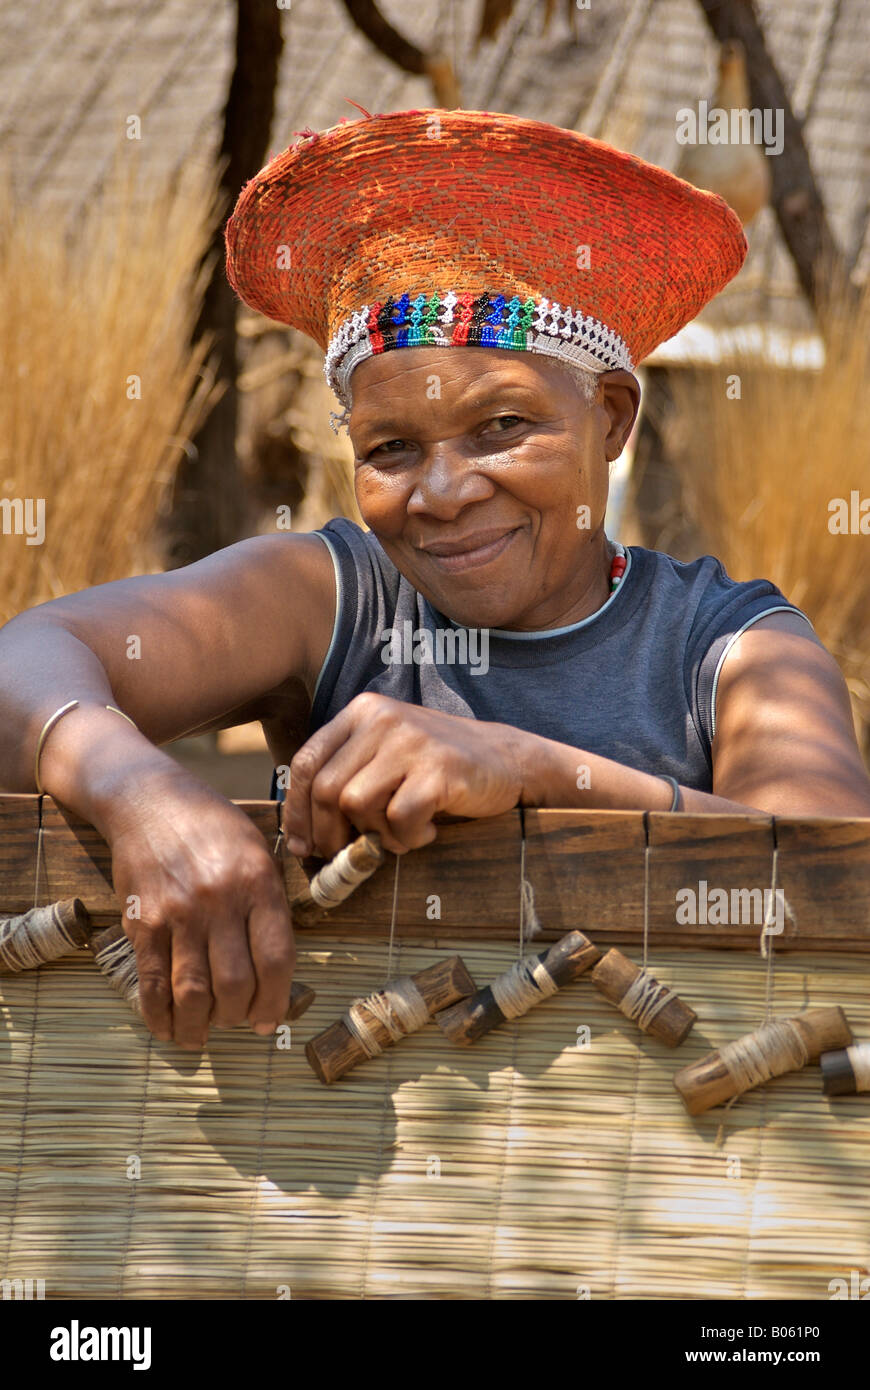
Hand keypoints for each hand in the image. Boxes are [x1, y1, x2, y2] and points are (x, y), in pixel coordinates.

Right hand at [105, 766, 294, 1049]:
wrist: (149, 801)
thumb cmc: (213, 826)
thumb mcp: (259, 849)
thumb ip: (271, 903)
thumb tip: (278, 969)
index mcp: (257, 883)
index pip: (276, 958)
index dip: (276, 1000)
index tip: (270, 1020)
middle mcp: (219, 901)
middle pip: (236, 983)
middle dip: (239, 1016)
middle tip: (237, 1022)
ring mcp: (178, 914)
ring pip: (193, 991)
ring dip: (200, 1026)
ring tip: (202, 1035)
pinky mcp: (143, 922)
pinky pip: (152, 982)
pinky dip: (160, 1015)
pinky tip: (168, 1028)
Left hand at [282, 692, 530, 857]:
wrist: (509, 759)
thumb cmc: (439, 768)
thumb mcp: (387, 756)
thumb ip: (348, 778)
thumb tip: (303, 836)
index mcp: (361, 712)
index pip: (306, 761)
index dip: (296, 810)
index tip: (301, 845)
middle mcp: (381, 718)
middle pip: (326, 788)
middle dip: (329, 833)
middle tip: (347, 854)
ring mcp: (411, 741)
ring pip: (357, 803)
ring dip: (376, 834)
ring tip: (401, 834)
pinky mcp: (439, 768)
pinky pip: (399, 818)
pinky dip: (408, 837)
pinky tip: (428, 831)